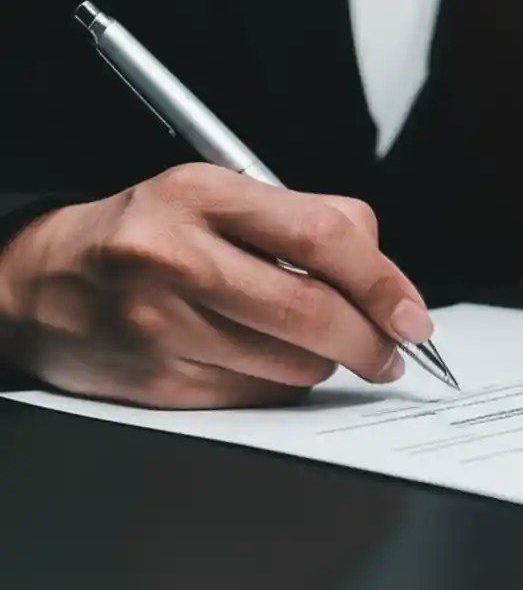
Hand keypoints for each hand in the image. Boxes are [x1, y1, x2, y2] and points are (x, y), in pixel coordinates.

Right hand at [0, 164, 432, 408]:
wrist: (42, 280)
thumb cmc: (152, 233)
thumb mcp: (220, 196)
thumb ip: (308, 223)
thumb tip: (387, 284)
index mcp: (201, 194)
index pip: (322, 236)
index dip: (382, 282)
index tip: (412, 315)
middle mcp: (174, 256)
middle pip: (311, 312)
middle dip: (369, 341)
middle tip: (391, 352)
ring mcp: (159, 324)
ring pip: (291, 364)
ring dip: (324, 363)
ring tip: (313, 344)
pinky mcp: (155, 380)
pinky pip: (255, 396)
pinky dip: (279, 384)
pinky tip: (262, 360)